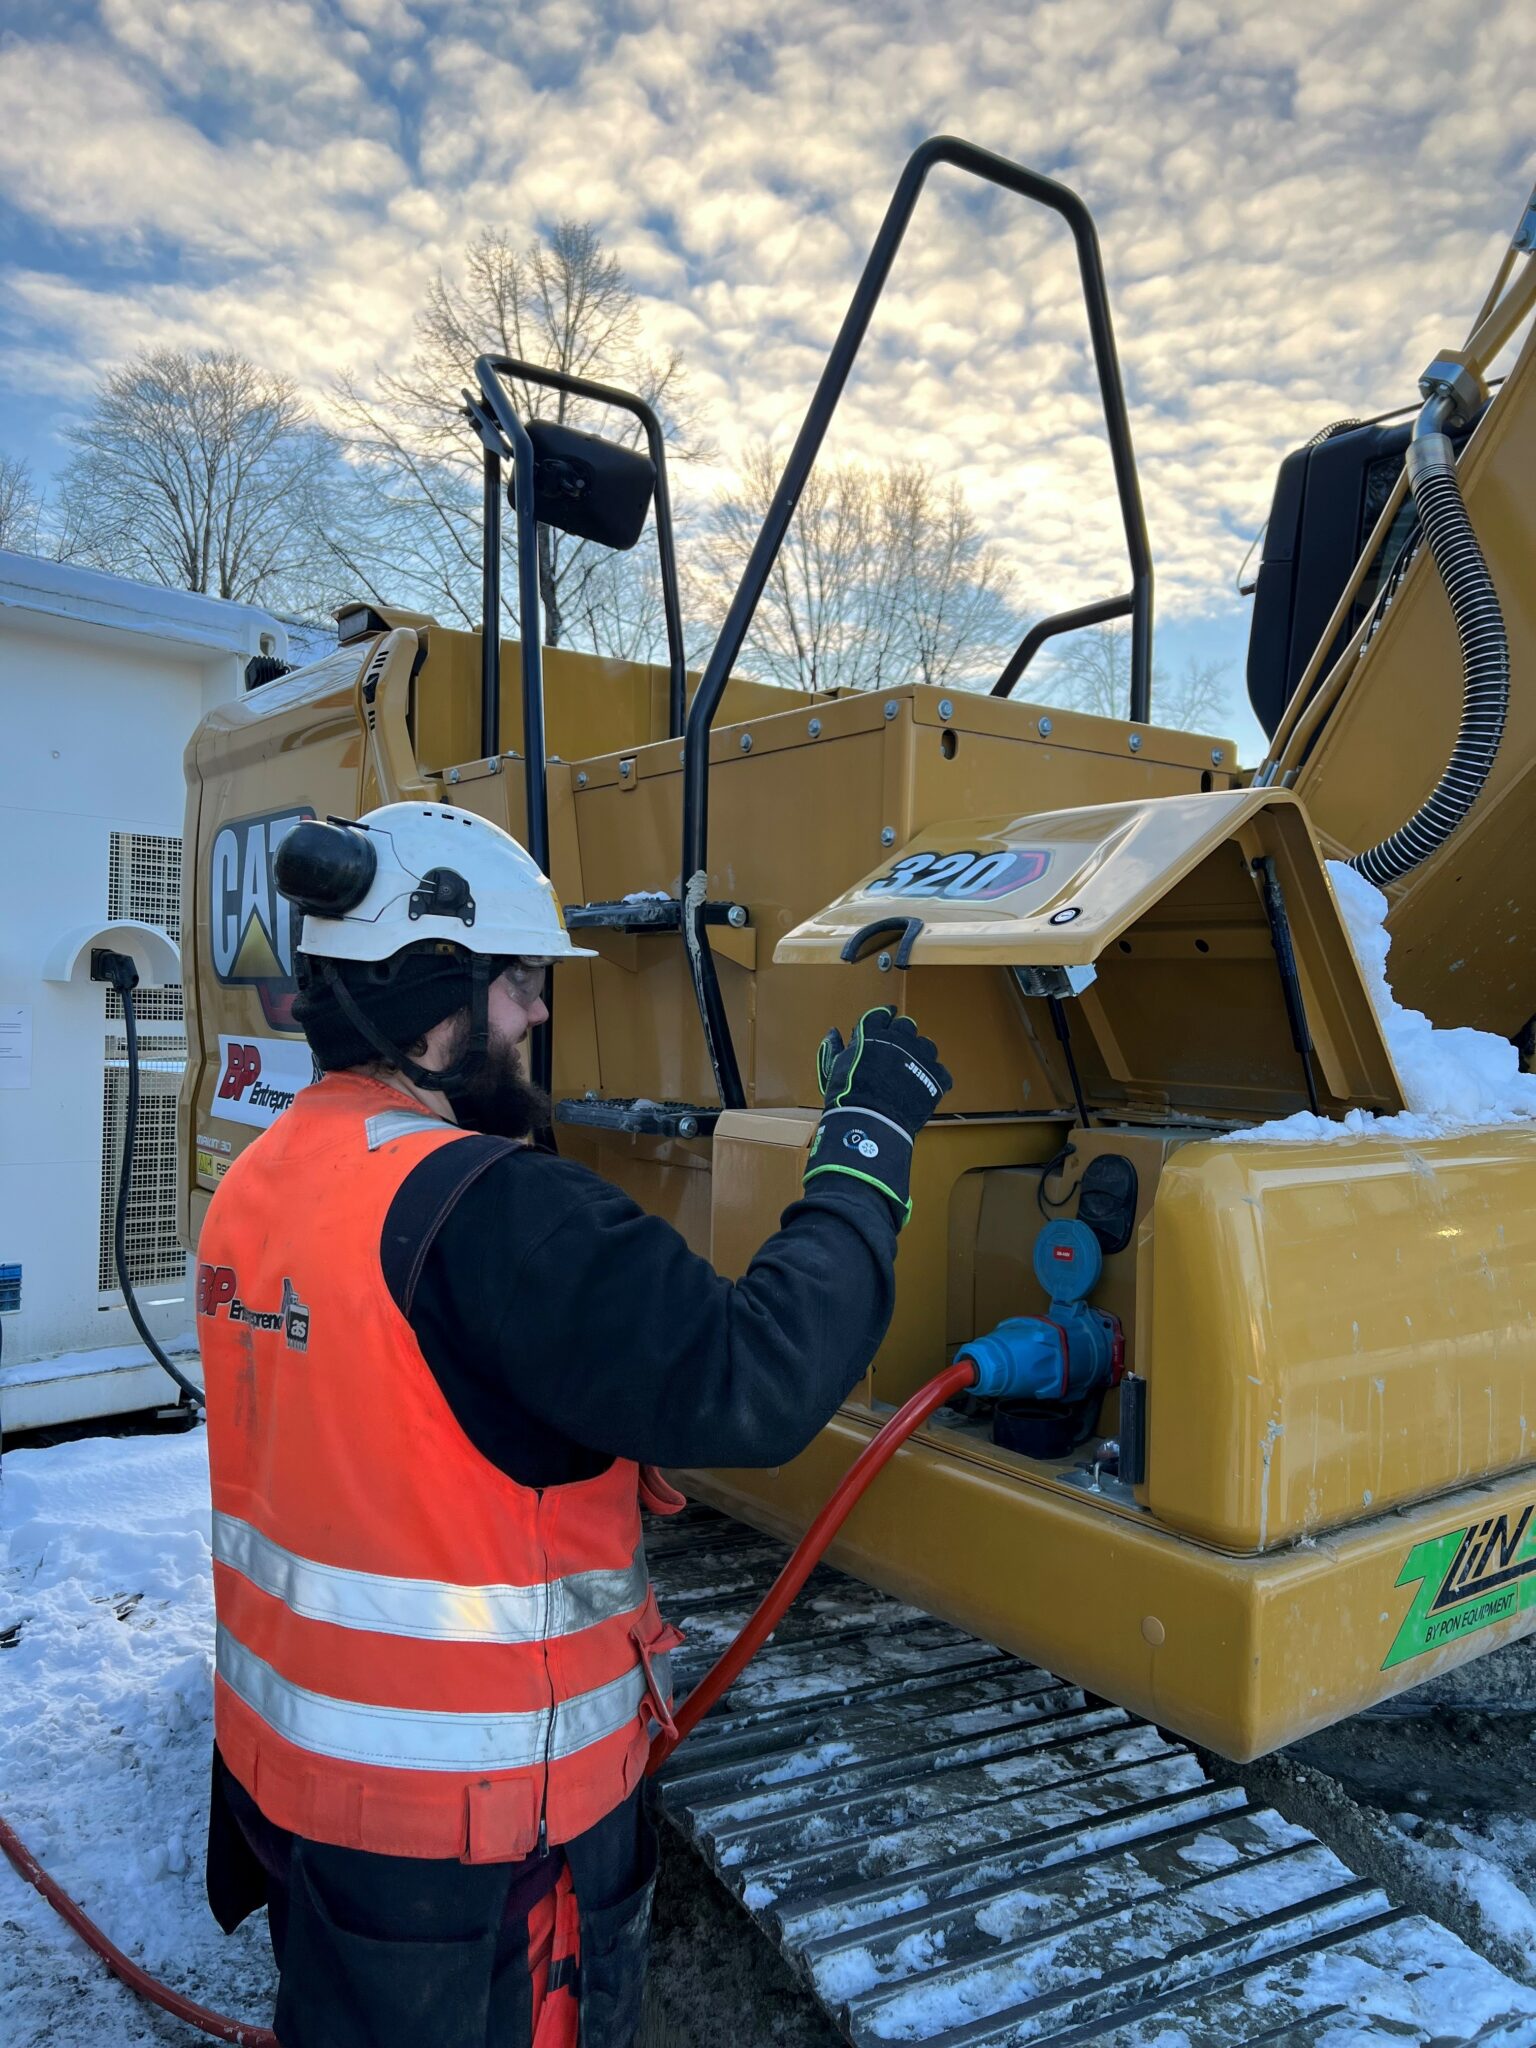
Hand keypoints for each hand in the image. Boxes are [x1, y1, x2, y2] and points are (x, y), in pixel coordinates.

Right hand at [804, 1008, 951, 1224]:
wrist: (871, 1120)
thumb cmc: (848, 1095)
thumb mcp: (835, 1068)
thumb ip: (834, 1047)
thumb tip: (833, 1031)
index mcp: (873, 1032)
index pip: (882, 1015)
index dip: (885, 1015)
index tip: (888, 1016)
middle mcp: (899, 1038)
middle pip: (906, 1026)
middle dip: (902, 1034)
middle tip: (897, 1047)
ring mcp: (921, 1056)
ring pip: (926, 1046)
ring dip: (920, 1053)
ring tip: (912, 1069)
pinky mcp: (936, 1076)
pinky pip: (940, 1072)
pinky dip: (933, 1078)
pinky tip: (924, 1087)